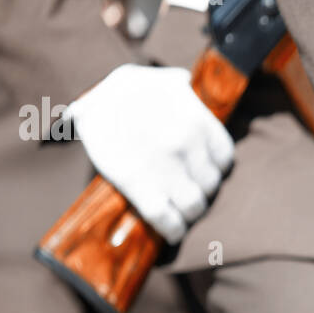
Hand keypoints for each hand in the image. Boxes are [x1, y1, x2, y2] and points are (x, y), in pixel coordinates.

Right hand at [67, 64, 232, 242]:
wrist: (89, 97)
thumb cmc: (127, 88)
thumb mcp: (162, 79)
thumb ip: (183, 85)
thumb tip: (186, 81)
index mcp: (199, 121)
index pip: (224, 160)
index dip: (214, 171)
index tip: (203, 174)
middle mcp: (187, 145)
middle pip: (209, 186)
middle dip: (201, 194)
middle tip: (188, 195)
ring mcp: (164, 166)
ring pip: (193, 205)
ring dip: (189, 214)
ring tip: (180, 214)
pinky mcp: (137, 182)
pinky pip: (165, 216)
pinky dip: (173, 229)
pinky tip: (173, 232)